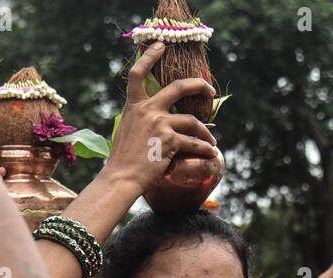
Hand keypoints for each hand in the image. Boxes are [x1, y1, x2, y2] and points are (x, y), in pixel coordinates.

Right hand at [101, 42, 219, 197]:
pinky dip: (205, 149)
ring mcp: (159, 124)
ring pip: (192, 122)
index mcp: (134, 107)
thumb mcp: (128, 131)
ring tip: (211, 143)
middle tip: (210, 91)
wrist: (121, 178)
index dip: (149, 56)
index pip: (138, 74)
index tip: (160, 45)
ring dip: (205, 133)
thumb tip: (160, 118)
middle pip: (179, 87)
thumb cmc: (124, 160)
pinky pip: (194, 142)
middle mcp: (148, 111)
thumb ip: (142, 119)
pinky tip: (211, 154)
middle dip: (199, 85)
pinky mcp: (170, 141)